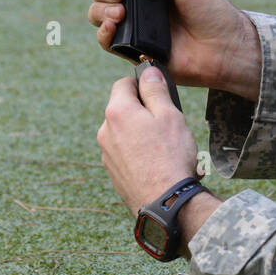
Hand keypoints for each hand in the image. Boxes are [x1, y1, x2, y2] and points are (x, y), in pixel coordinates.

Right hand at [81, 0, 260, 100]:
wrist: (222, 47)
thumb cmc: (211, 10)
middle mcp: (136, 0)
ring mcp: (133, 23)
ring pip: (98, 12)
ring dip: (102, 9)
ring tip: (121, 11)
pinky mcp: (132, 47)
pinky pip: (105, 40)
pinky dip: (104, 32)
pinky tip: (114, 26)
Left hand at [97, 67, 199, 217]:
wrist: (165, 203)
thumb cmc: (170, 156)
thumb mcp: (169, 114)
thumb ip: (156, 90)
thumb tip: (148, 72)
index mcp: (117, 112)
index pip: (123, 84)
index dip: (142, 84)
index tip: (158, 93)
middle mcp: (105, 132)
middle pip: (124, 109)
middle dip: (144, 112)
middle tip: (168, 124)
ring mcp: (107, 155)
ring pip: (125, 133)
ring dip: (142, 134)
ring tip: (167, 149)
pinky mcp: (113, 174)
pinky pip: (126, 154)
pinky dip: (140, 154)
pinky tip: (159, 165)